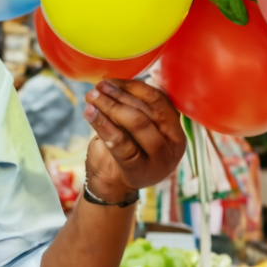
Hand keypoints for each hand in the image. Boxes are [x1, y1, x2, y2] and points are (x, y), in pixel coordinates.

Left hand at [82, 79, 185, 202]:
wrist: (111, 185)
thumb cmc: (122, 151)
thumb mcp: (132, 128)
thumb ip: (132, 108)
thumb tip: (113, 82)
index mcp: (176, 129)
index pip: (159, 100)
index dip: (133, 87)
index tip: (110, 81)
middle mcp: (174, 144)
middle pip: (147, 111)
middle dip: (119, 96)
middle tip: (97, 88)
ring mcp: (160, 160)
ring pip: (137, 124)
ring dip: (110, 107)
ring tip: (91, 98)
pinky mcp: (140, 170)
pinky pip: (121, 143)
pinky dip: (104, 124)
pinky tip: (90, 113)